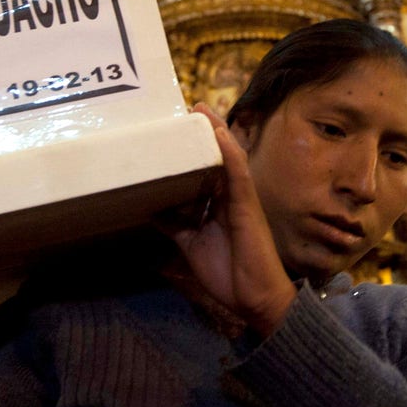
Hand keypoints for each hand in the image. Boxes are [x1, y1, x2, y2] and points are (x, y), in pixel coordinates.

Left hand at [162, 106, 296, 334]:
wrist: (255, 299)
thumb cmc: (229, 272)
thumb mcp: (192, 245)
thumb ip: (176, 225)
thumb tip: (151, 210)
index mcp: (218, 205)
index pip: (204, 169)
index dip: (192, 148)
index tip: (176, 127)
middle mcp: (229, 197)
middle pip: (215, 157)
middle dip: (202, 132)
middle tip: (187, 107)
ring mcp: (240, 199)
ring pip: (227, 158)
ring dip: (215, 132)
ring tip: (200, 109)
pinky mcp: (247, 206)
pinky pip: (238, 174)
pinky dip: (229, 153)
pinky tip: (219, 134)